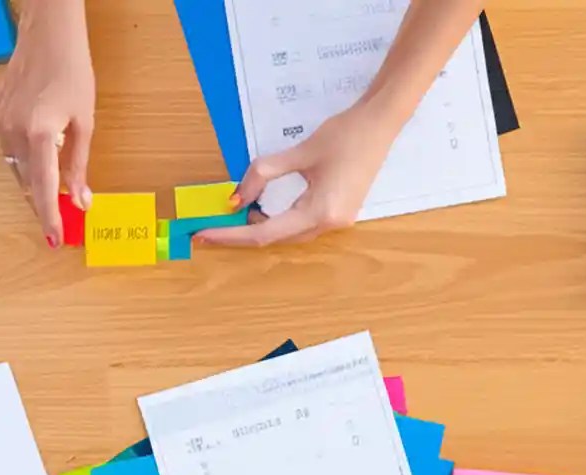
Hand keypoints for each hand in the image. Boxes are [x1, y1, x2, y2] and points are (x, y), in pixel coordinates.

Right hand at [0, 0, 94, 247]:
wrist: (47, 35)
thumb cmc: (73, 74)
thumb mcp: (85, 123)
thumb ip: (79, 165)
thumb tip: (81, 202)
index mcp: (41, 133)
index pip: (44, 187)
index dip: (49, 216)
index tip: (54, 240)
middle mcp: (13, 130)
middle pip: (27, 180)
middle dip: (42, 202)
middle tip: (58, 222)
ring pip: (16, 166)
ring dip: (33, 179)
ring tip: (51, 191)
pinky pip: (8, 146)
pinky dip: (23, 156)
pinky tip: (38, 151)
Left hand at [199, 102, 399, 246]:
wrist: (380, 124)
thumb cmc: (345, 134)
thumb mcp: (299, 152)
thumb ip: (264, 174)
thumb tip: (237, 198)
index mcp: (321, 211)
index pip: (266, 233)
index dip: (232, 235)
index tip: (205, 235)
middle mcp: (330, 224)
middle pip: (277, 239)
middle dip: (243, 234)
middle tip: (212, 227)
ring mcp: (337, 221)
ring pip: (289, 234)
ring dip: (262, 227)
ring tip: (237, 213)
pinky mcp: (339, 213)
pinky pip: (302, 225)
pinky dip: (279, 220)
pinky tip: (264, 209)